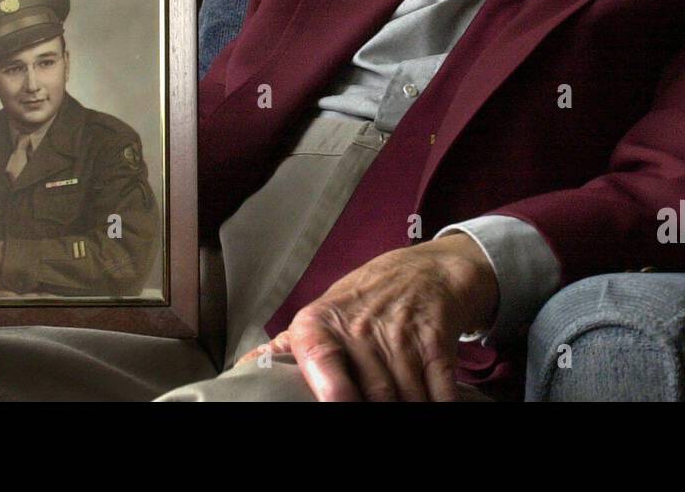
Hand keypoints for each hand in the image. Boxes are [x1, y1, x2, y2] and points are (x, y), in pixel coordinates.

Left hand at [239, 233, 497, 401]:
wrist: (425, 269)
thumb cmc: (365, 300)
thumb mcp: (323, 314)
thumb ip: (288, 347)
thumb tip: (244, 367)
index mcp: (319, 323)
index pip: (319, 358)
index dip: (331, 390)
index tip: (337, 404)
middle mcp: (359, 326)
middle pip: (371, 393)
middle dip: (376, 410)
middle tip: (375, 415)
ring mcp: (400, 332)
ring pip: (405, 396)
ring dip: (408, 406)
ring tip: (402, 408)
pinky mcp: (436, 338)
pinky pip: (439, 388)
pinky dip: (440, 404)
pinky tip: (434, 405)